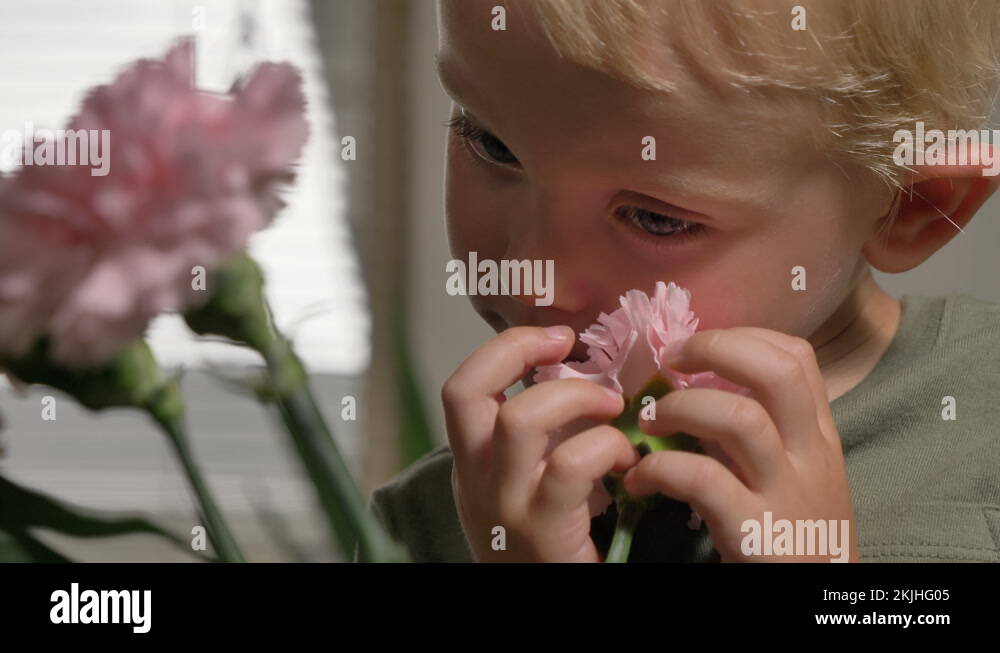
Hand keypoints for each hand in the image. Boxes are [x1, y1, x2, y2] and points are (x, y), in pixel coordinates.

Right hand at [441, 325, 639, 561]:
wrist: (547, 607)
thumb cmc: (548, 547)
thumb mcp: (523, 489)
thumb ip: (538, 442)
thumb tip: (585, 380)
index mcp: (471, 464)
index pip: (460, 387)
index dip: (504, 349)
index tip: (554, 339)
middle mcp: (475, 481)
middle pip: (468, 392)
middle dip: (527, 357)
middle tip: (580, 362)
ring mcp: (504, 507)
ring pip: (520, 420)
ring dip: (576, 399)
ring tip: (613, 410)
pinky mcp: (542, 533)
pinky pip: (569, 466)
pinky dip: (607, 448)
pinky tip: (630, 463)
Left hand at [624, 327, 859, 562]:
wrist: (818, 601)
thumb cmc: (795, 534)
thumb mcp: (794, 474)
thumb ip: (761, 431)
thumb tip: (700, 386)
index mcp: (818, 435)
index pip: (796, 357)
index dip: (742, 336)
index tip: (697, 347)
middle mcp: (810, 455)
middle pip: (777, 372)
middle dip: (716, 350)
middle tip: (670, 361)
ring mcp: (787, 493)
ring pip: (740, 418)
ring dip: (681, 408)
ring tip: (649, 422)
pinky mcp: (756, 532)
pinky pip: (702, 479)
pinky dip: (659, 469)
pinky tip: (640, 480)